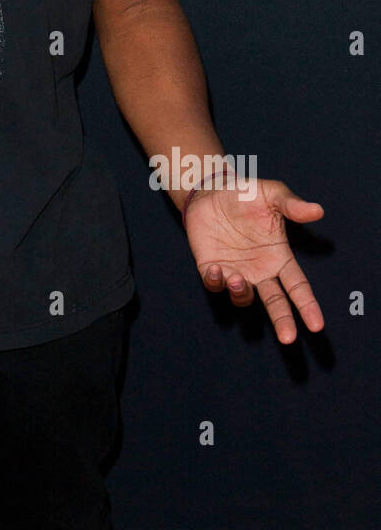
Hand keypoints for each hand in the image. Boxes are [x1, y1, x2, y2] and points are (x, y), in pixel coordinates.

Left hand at [183, 178, 324, 343]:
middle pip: (275, 303)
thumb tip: (318, 211)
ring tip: (236, 280)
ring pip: (243, 296)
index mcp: (279, 257)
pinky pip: (214, 284)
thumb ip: (292, 205)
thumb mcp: (272, 194)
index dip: (307, 306)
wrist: (211, 191)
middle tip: (288, 338)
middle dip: (283, 322)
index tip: (316, 325)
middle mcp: (259, 271)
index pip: (298, 287)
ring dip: (241, 293)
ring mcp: (236, 271)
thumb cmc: (246, 194)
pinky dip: (216, 282)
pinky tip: (218, 270)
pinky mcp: (211, 268)